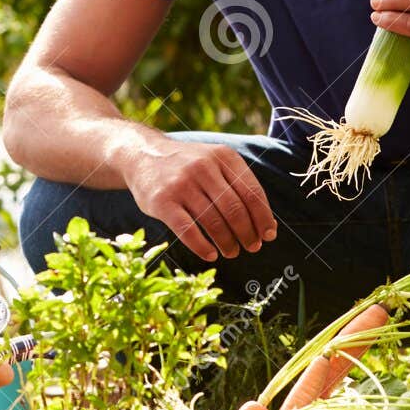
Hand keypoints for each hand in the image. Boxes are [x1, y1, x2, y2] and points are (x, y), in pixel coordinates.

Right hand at [122, 138, 275, 261]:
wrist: (142, 155)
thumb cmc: (187, 166)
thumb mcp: (214, 162)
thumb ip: (238, 185)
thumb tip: (267, 225)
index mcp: (223, 157)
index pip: (252, 192)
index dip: (263, 218)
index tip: (268, 236)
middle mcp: (203, 167)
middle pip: (235, 209)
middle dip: (248, 233)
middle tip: (251, 247)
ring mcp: (181, 184)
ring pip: (213, 221)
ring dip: (227, 243)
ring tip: (232, 252)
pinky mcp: (162, 201)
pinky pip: (187, 230)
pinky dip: (202, 247)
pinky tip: (210, 254)